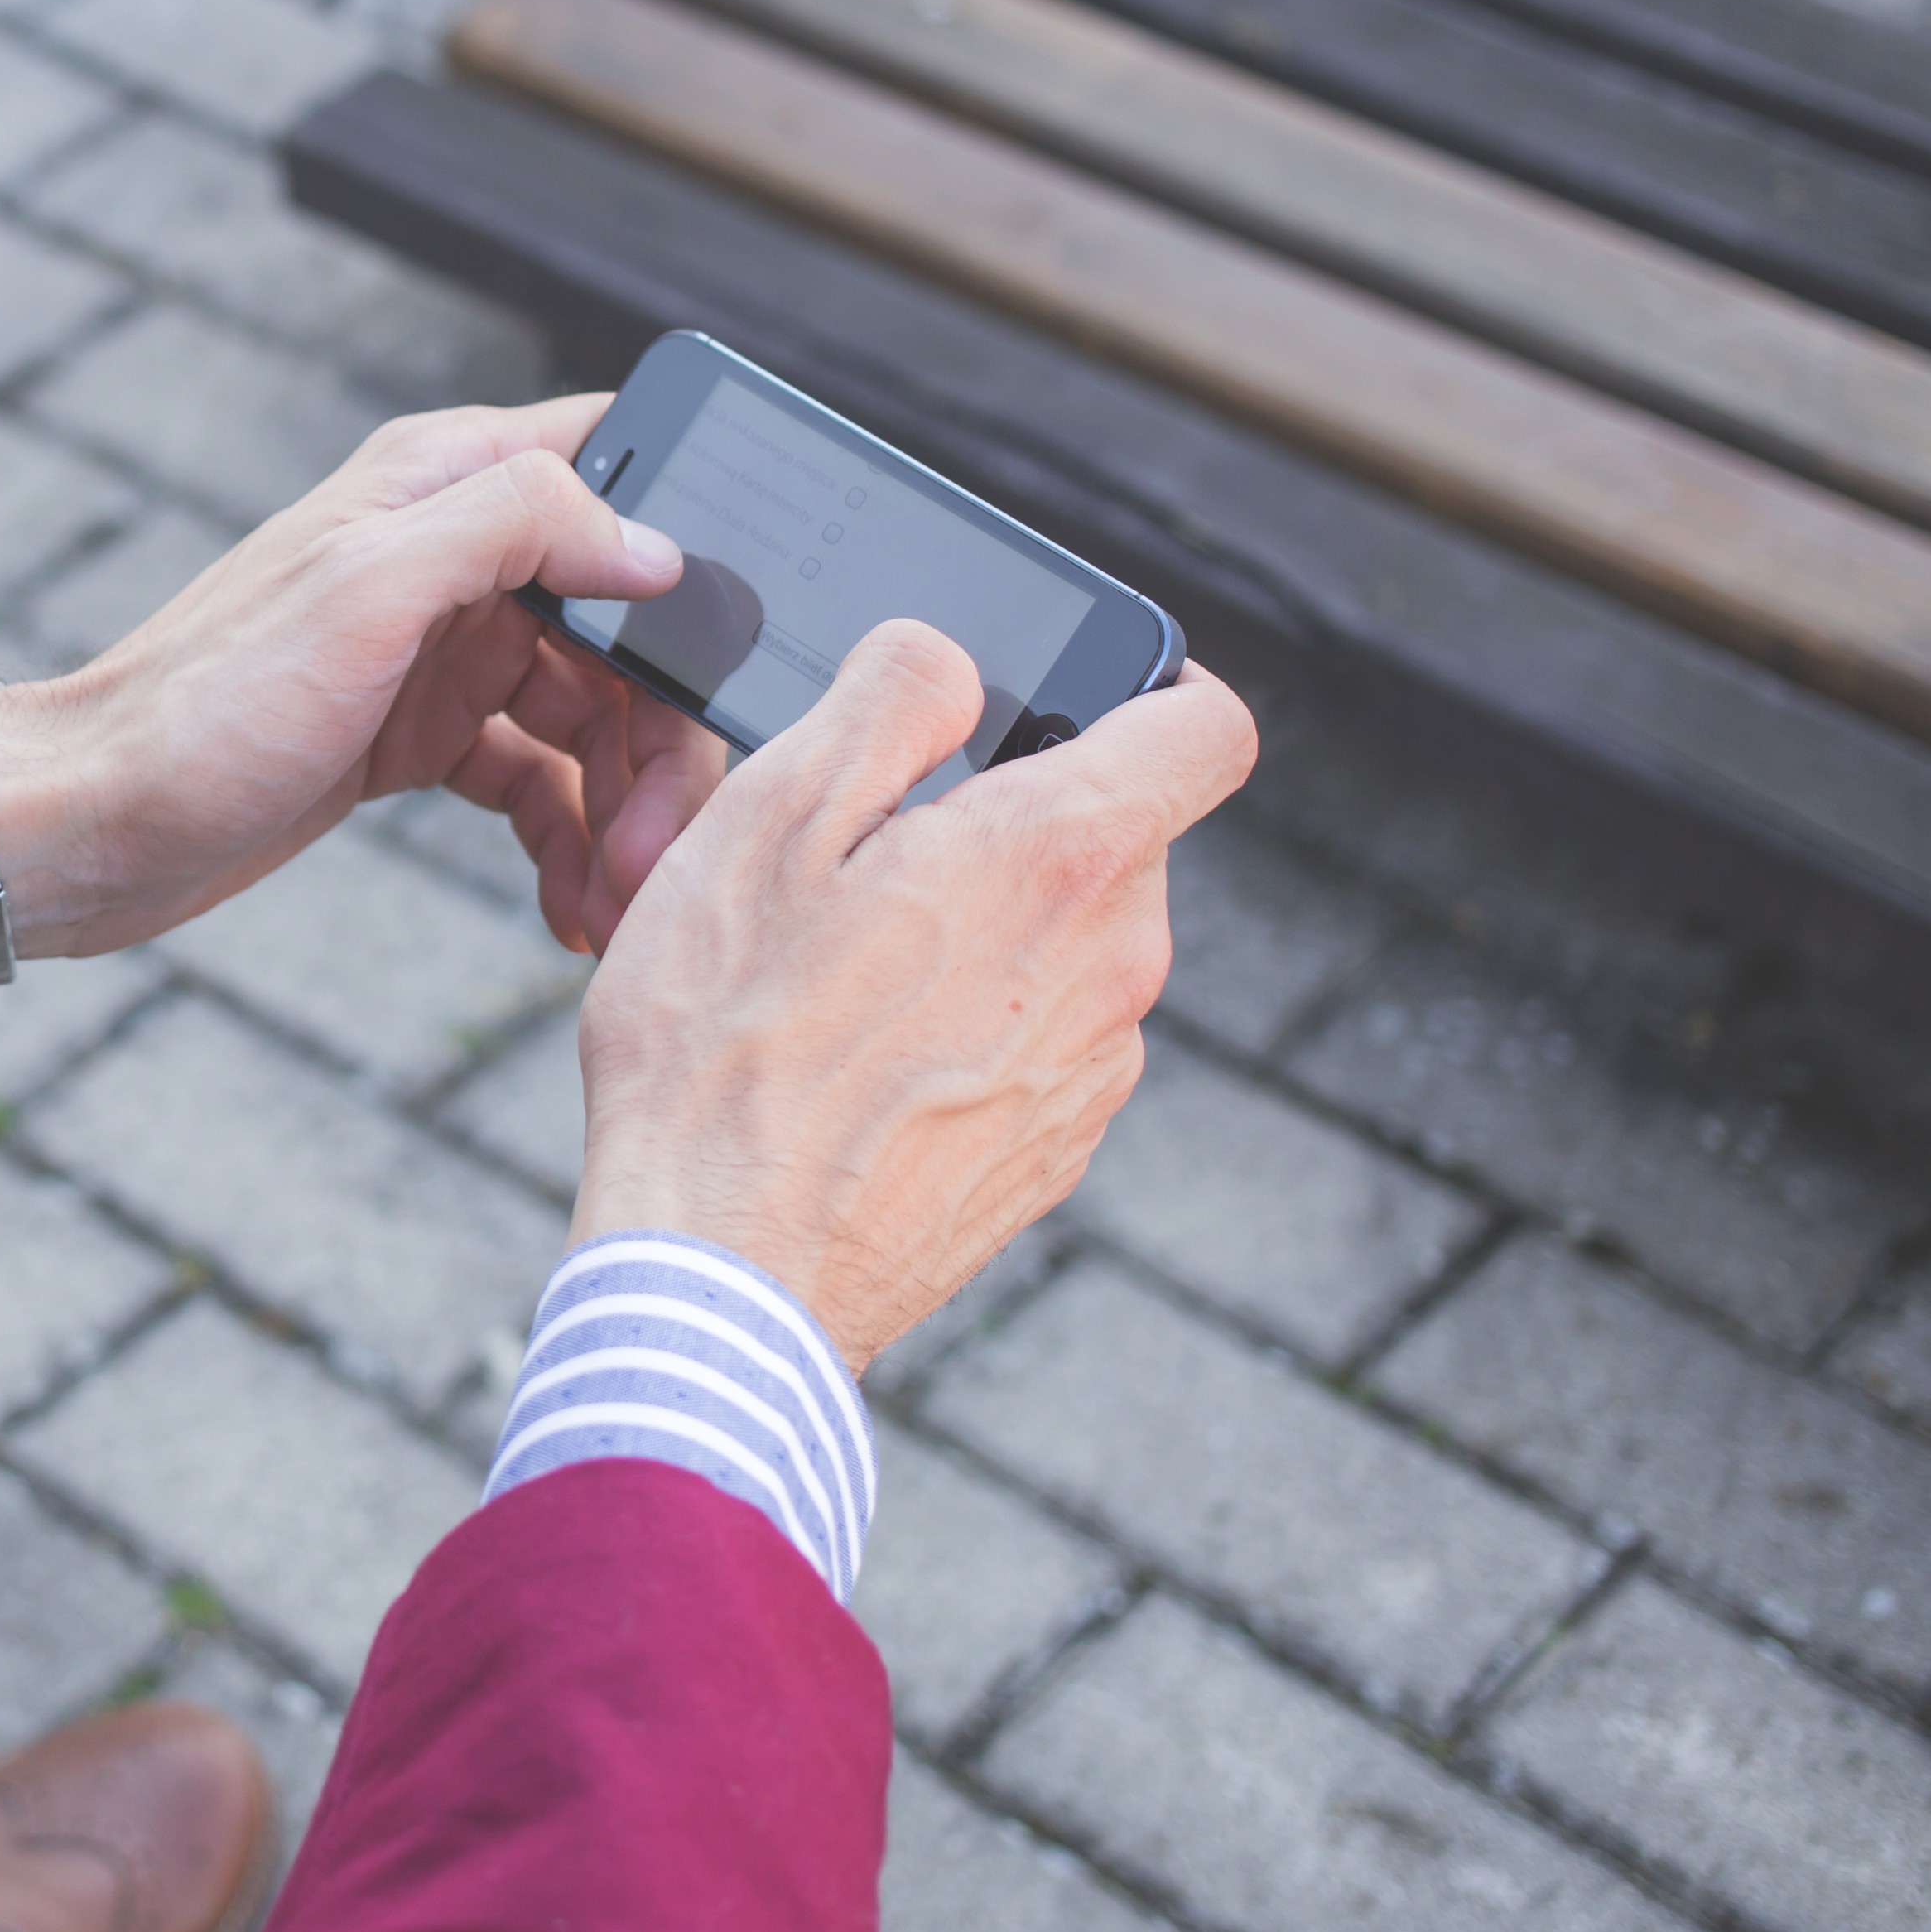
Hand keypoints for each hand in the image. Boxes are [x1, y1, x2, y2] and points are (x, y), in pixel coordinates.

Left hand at [0, 397, 736, 960]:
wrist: (89, 829)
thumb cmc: (203, 708)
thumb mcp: (364, 593)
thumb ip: (512, 527)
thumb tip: (652, 539)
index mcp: (440, 482)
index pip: (622, 464)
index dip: (695, 549)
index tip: (728, 659)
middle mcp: (450, 555)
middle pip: (628, 625)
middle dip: (663, 738)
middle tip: (662, 850)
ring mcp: (438, 651)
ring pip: (593, 714)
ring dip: (625, 809)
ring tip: (616, 902)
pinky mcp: (418, 735)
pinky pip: (537, 779)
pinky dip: (568, 840)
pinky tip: (573, 908)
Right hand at [571, 620, 1257, 1370]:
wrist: (723, 1274)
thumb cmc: (723, 1048)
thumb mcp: (766, 821)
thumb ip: (886, 701)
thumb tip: (950, 657)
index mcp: (1060, 855)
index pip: (1208, 728)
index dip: (1150, 690)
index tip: (1064, 704)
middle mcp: (1114, 962)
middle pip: (1111, 836)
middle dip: (1005, 824)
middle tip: (862, 862)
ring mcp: (1095, 1069)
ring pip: (1067, 942)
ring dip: (979, 932)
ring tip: (838, 977)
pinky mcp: (1056, 1151)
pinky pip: (1037, 1041)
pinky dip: (966, 1028)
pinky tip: (855, 1064)